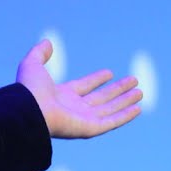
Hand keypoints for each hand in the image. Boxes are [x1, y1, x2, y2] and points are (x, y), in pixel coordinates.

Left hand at [16, 39, 142, 138]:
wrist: (29, 110)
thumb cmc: (29, 89)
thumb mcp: (32, 65)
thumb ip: (39, 53)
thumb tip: (47, 41)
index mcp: (60, 95)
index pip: (83, 86)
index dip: (96, 79)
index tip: (109, 73)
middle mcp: (73, 108)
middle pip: (101, 98)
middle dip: (117, 90)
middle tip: (134, 80)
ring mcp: (82, 119)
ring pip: (110, 109)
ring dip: (125, 101)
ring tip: (140, 92)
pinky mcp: (90, 129)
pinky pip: (112, 122)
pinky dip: (125, 116)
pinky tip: (138, 108)